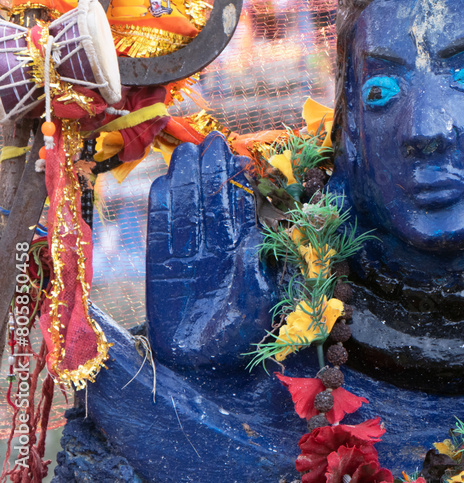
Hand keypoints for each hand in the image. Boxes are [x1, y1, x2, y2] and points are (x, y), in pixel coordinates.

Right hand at [145, 132, 276, 370]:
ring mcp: (187, 257)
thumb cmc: (239, 338)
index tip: (236, 154)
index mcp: (242, 254)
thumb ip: (256, 273)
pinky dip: (161, 211)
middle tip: (211, 139)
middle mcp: (214, 250)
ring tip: (186, 152)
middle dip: (212, 171)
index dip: (237, 182)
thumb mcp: (258, 305)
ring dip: (187, 182)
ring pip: (187, 211)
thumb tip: (254, 239)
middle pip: (212, 202)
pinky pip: (161, 235)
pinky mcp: (162, 270)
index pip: (238, 210)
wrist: (204, 369)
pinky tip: (161, 184)